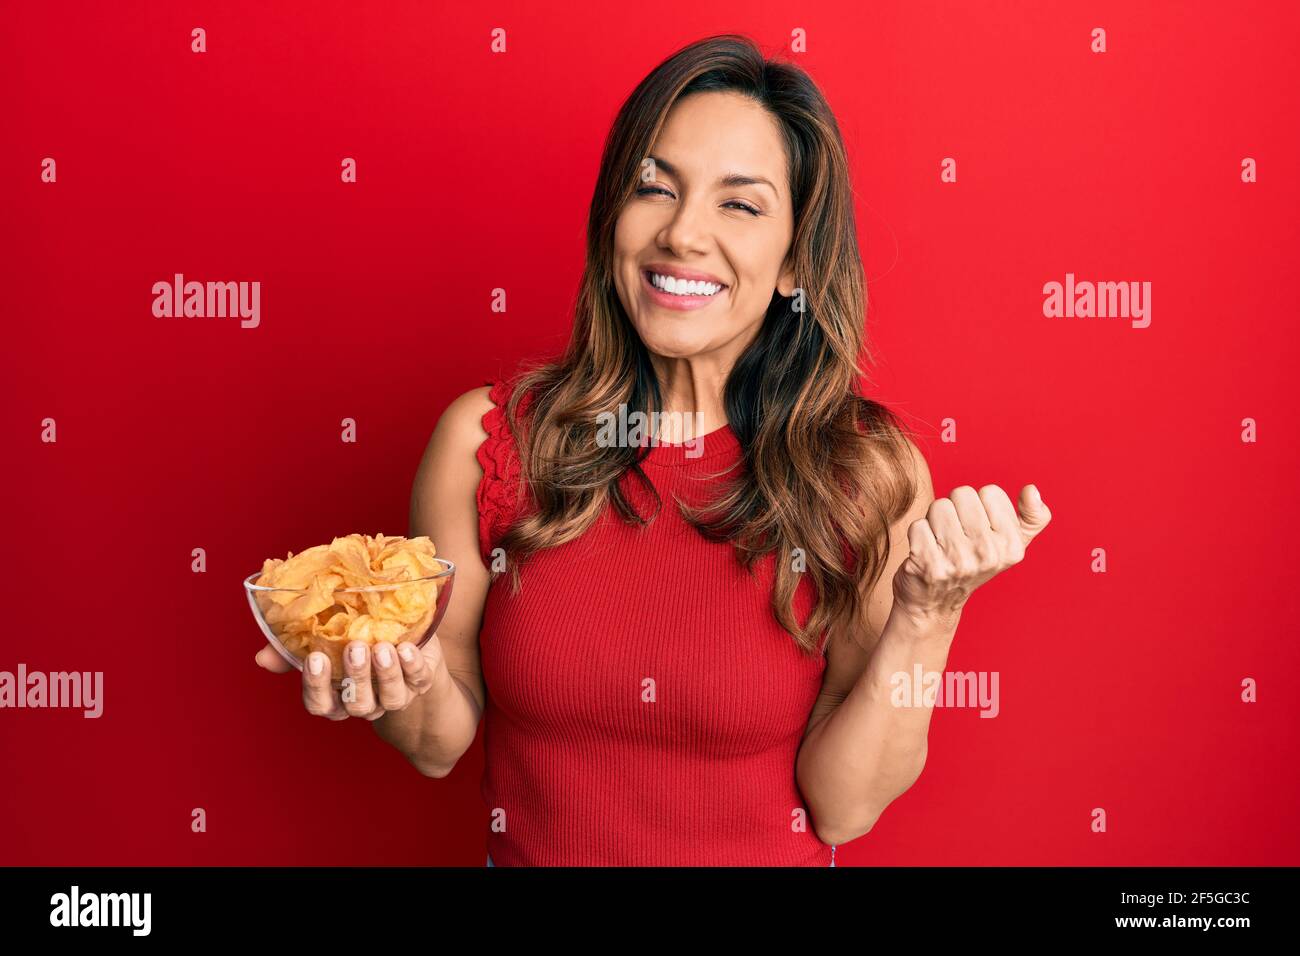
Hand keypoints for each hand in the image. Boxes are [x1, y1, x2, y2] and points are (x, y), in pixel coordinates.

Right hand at [254, 636, 441, 720]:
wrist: (403, 634)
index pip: (320, 705)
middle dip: (356, 677)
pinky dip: (412, 666)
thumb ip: (291, 647)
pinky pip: (418, 681)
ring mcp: (394, 694)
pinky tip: (406, 648)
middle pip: (357, 704)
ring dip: (386, 674)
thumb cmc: (352, 635)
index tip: (316, 658)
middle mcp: (364, 701)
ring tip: (382, 647)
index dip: (317, 686)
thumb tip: (262, 658)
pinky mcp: (420, 680)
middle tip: (355, 648)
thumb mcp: (322, 637)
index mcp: (336, 695)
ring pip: (390, 699)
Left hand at [892, 484, 1051, 629]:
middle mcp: (989, 555)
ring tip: (940, 543)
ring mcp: (958, 562)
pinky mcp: (928, 565)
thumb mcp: (1011, 544)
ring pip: (939, 507)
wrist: (935, 603)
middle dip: (955, 509)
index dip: (980, 505)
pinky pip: (918, 525)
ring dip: (934, 521)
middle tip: (955, 535)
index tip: (978, 529)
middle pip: (962, 494)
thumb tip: (1032, 490)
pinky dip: (918, 535)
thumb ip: (1032, 517)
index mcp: (1013, 546)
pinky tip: (925, 553)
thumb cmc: (973, 564)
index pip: (991, 492)